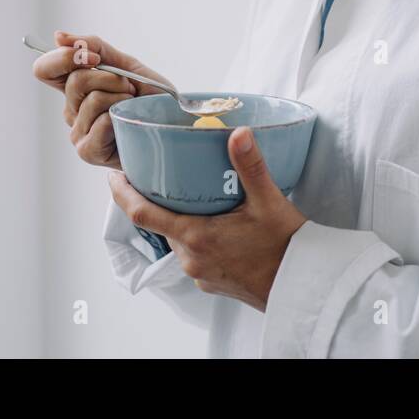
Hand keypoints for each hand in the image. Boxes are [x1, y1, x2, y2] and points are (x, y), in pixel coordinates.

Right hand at [31, 31, 171, 169]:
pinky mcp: (88, 150)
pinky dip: (120, 117)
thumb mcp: (126, 65)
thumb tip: (58, 37)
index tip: (94, 57)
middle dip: (110, 78)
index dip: (64, 58)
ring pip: (91, 100)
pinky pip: (100, 122)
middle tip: (129, 87)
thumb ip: (94, 47)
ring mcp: (78, 131)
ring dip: (121, 98)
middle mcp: (72, 110)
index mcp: (75, 88)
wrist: (174, 126)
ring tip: (132, 107)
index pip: (45, 69)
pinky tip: (128, 123)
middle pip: (74, 81)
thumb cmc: (150, 99)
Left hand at [108, 126, 307, 311]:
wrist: (304, 286)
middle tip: (158, 176)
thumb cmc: (286, 247)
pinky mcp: (213, 283)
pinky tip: (214, 224)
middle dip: (155, 202)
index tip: (115, 176)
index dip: (123, 194)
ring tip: (188, 196)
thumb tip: (238, 132)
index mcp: (196, 236)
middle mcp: (191, 259)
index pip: (142, 214)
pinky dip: (196, 237)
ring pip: (178, 240)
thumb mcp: (268, 201)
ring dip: (178, 220)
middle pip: (159, 225)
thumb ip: (250, 165)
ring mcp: (201, 274)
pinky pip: (195, 255)